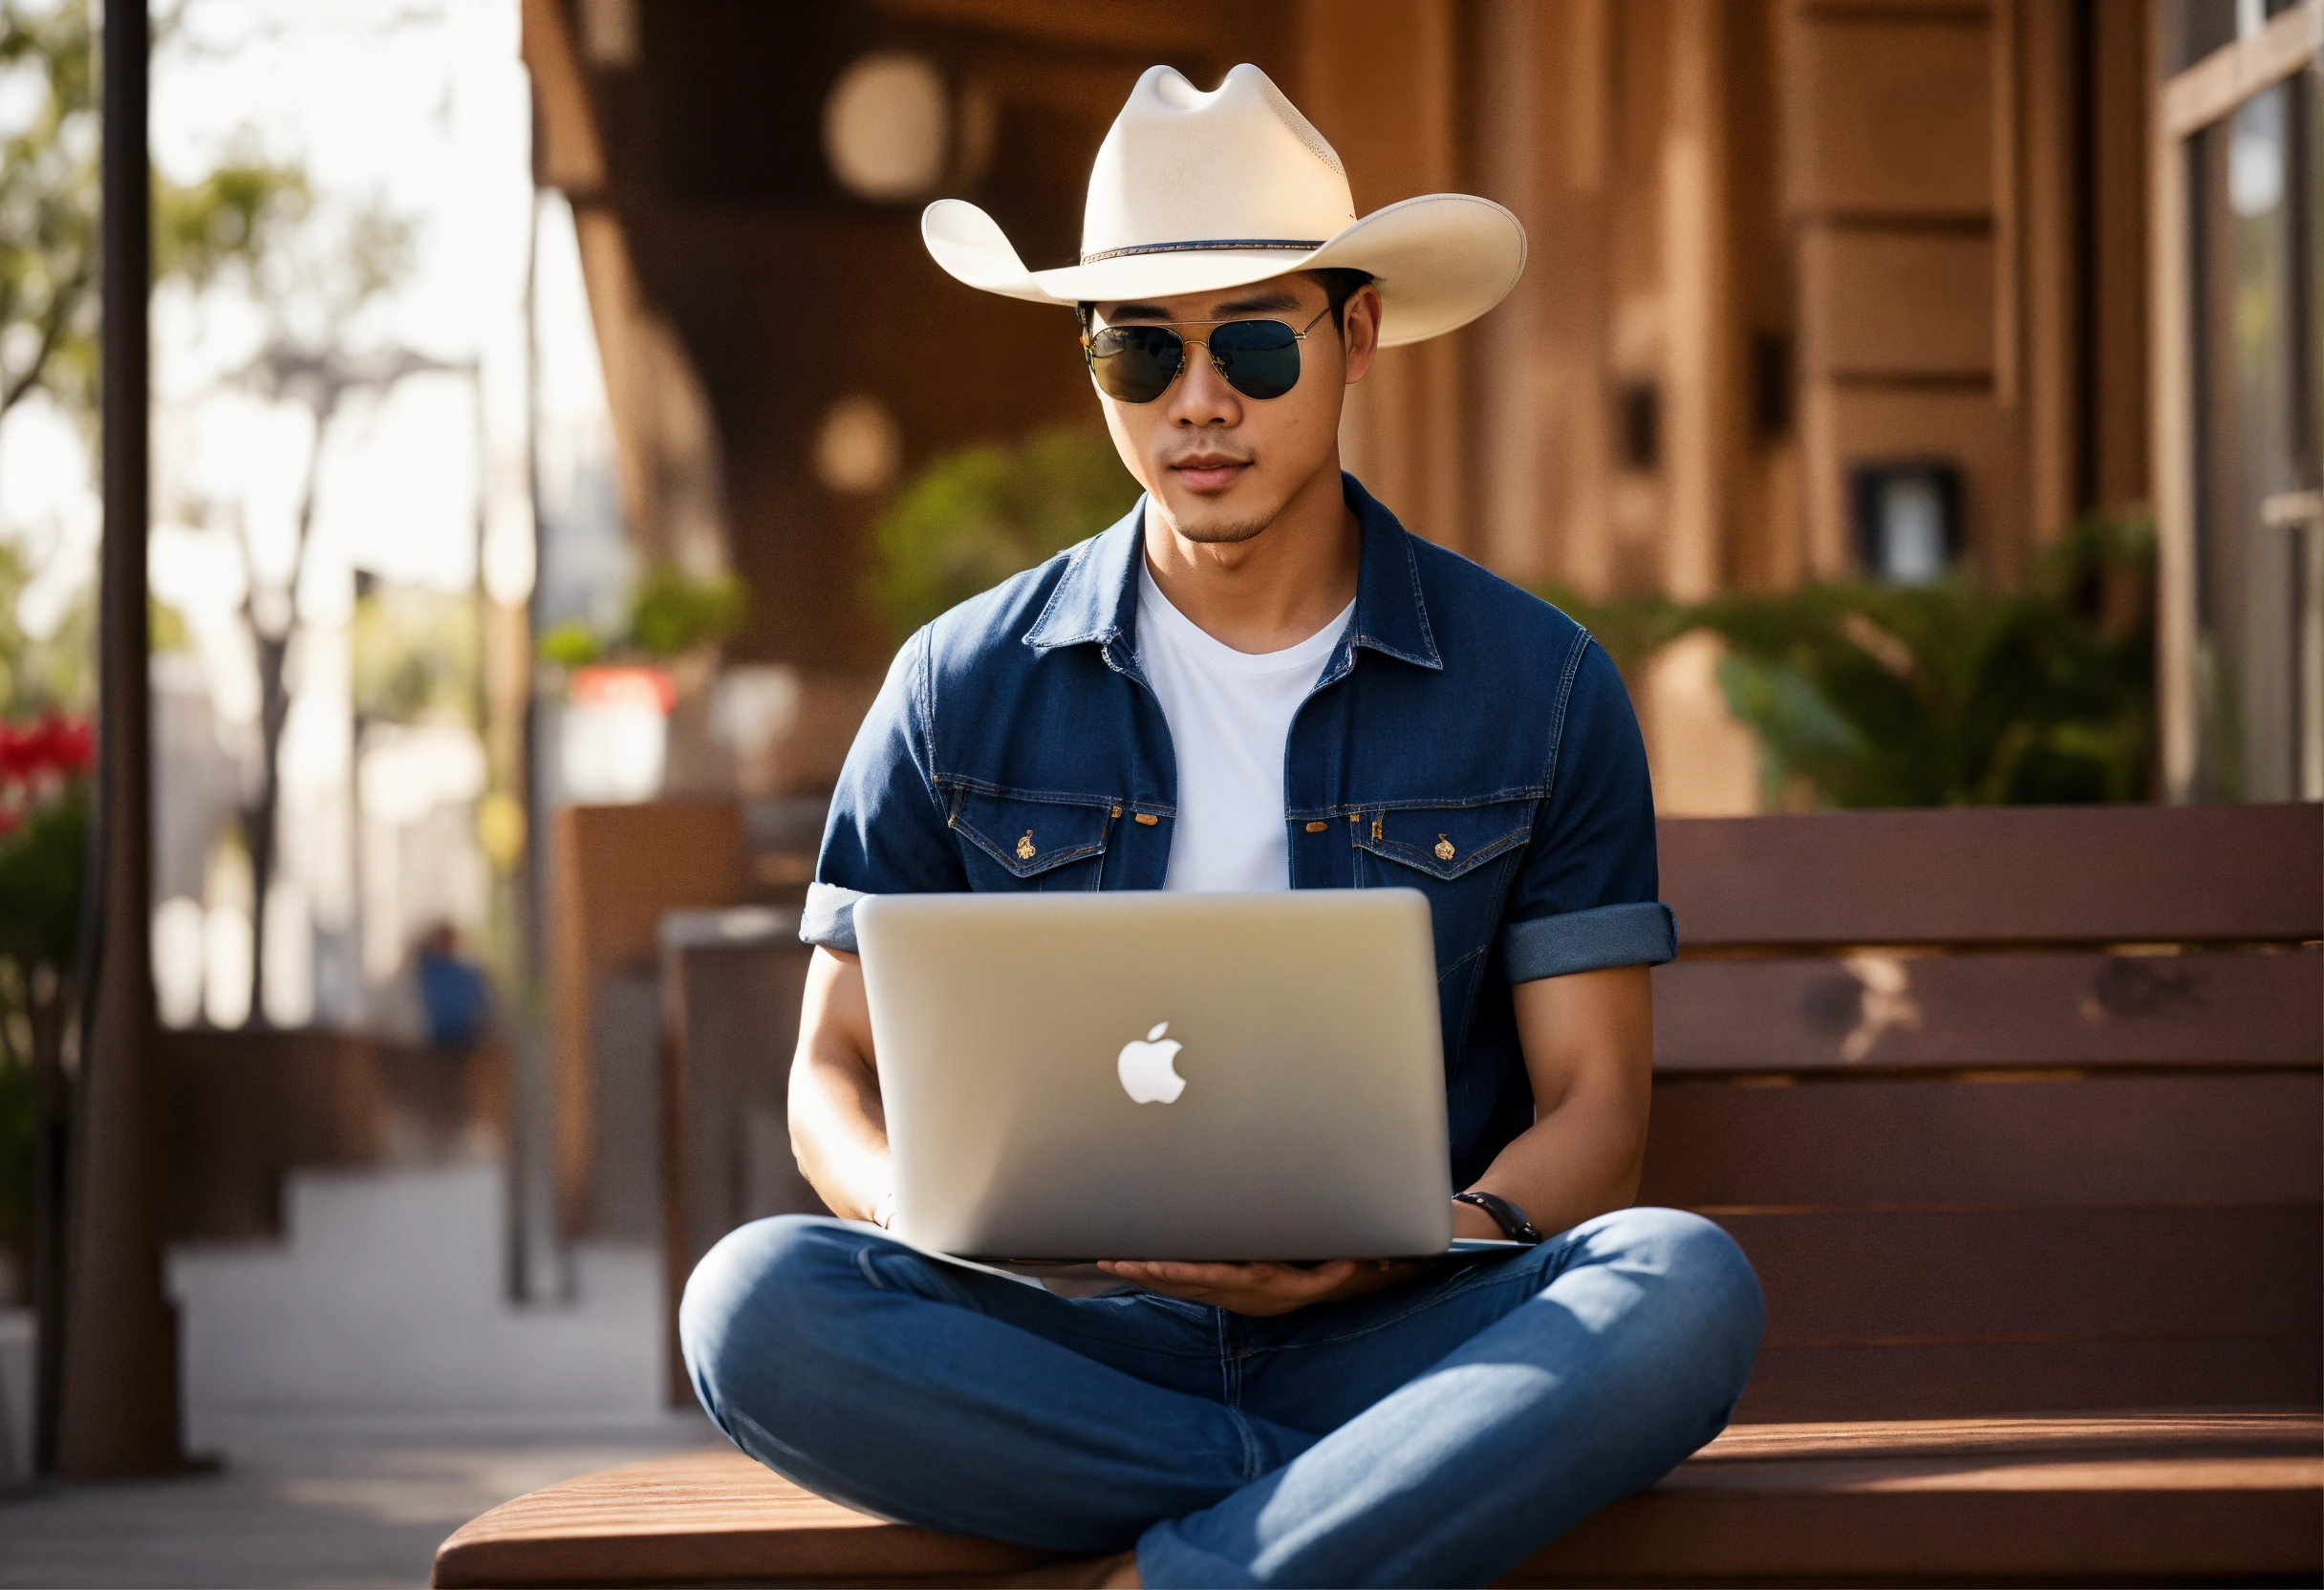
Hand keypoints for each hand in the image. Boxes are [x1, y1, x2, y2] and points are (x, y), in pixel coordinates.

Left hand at [1095, 1257, 1427, 1316]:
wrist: (1307, 1294)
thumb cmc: (1314, 1276)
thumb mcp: (1329, 1276)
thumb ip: (1337, 1269)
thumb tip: (1356, 1259)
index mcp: (1251, 1282)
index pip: (1211, 1276)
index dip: (1181, 1272)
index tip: (1153, 1262)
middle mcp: (1228, 1290)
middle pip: (1181, 1281)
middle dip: (1145, 1271)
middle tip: (1112, 1259)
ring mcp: (1216, 1291)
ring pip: (1171, 1283)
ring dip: (1138, 1273)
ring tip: (1105, 1260)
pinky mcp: (1209, 1287)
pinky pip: (1173, 1283)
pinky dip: (1147, 1275)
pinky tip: (1122, 1264)